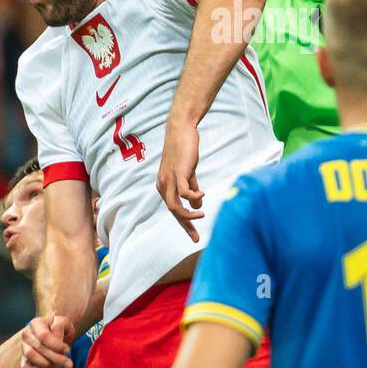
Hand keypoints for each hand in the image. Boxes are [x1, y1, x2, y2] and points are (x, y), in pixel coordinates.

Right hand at [20, 315, 75, 367]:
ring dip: (48, 364)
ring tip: (58, 364)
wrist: (54, 335)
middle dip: (56, 358)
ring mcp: (23, 347)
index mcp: (36, 323)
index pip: (44, 336)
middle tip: (69, 364)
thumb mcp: (63, 323)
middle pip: (40, 348)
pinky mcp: (23, 360)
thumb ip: (60, 327)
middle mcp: (27, 334)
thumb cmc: (59, 328)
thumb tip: (57, 339)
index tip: (67, 350)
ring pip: (32, 357)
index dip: (57, 345)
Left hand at [156, 120, 203, 240]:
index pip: (174, 209)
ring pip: (174, 205)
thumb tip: (198, 202)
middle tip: (196, 237)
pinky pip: (184, 191)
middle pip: (173, 211)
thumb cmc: (184, 149)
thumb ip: (192, 187)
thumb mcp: (189, 172)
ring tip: (201, 214)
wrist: (181, 130)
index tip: (194, 235)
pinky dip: (193, 196)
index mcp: (164, 186)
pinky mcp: (178, 172)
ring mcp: (169, 179)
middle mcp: (163, 185)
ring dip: (188, 214)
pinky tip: (203, 193)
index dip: (184, 223)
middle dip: (185, 225)